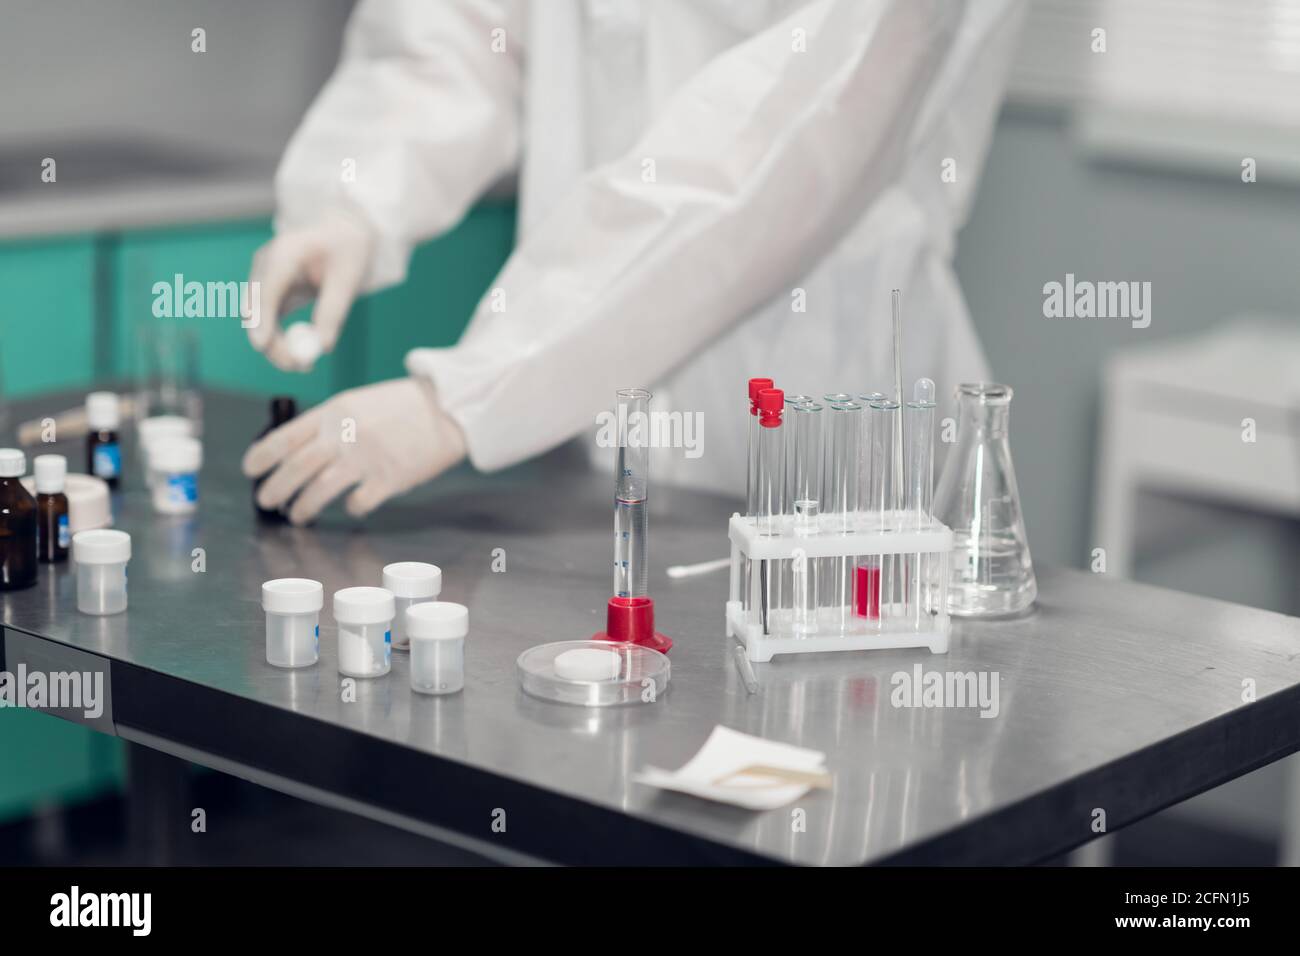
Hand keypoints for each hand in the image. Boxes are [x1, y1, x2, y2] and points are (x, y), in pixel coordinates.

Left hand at [241, 378, 466, 523]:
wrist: (449, 409)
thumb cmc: (403, 407)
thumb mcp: (360, 402)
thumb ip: (331, 423)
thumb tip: (300, 452)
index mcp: (335, 411)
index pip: (286, 436)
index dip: (262, 456)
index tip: (250, 469)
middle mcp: (346, 434)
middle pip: (296, 467)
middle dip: (275, 488)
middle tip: (265, 501)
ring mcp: (367, 458)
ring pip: (320, 489)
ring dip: (303, 506)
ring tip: (296, 515)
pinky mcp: (390, 478)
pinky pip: (359, 502)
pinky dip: (352, 508)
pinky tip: (351, 507)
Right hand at [244, 208, 374, 371]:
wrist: (343, 233)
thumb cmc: (347, 250)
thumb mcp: (348, 279)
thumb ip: (333, 312)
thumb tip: (322, 348)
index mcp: (286, 251)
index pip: (267, 287)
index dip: (262, 317)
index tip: (262, 345)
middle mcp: (266, 263)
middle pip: (255, 308)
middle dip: (270, 341)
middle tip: (297, 366)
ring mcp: (263, 278)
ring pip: (257, 320)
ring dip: (275, 346)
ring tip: (303, 365)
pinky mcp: (268, 292)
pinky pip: (266, 322)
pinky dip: (278, 340)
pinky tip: (299, 354)